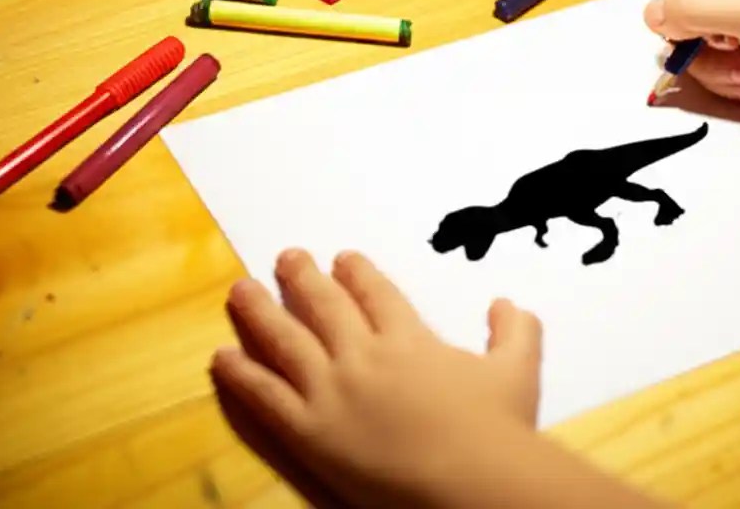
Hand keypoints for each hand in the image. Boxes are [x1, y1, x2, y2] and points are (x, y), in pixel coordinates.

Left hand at [211, 249, 543, 507]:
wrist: (472, 482)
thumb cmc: (498, 428)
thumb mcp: (517, 371)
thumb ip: (515, 331)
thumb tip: (508, 304)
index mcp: (409, 338)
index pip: (376, 293)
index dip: (357, 273)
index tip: (342, 258)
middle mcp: (363, 355)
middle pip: (323, 305)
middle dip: (302, 277)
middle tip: (286, 257)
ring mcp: (332, 391)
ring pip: (285, 340)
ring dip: (260, 311)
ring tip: (241, 290)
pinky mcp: (310, 432)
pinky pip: (266, 396)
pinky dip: (242, 374)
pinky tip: (222, 357)